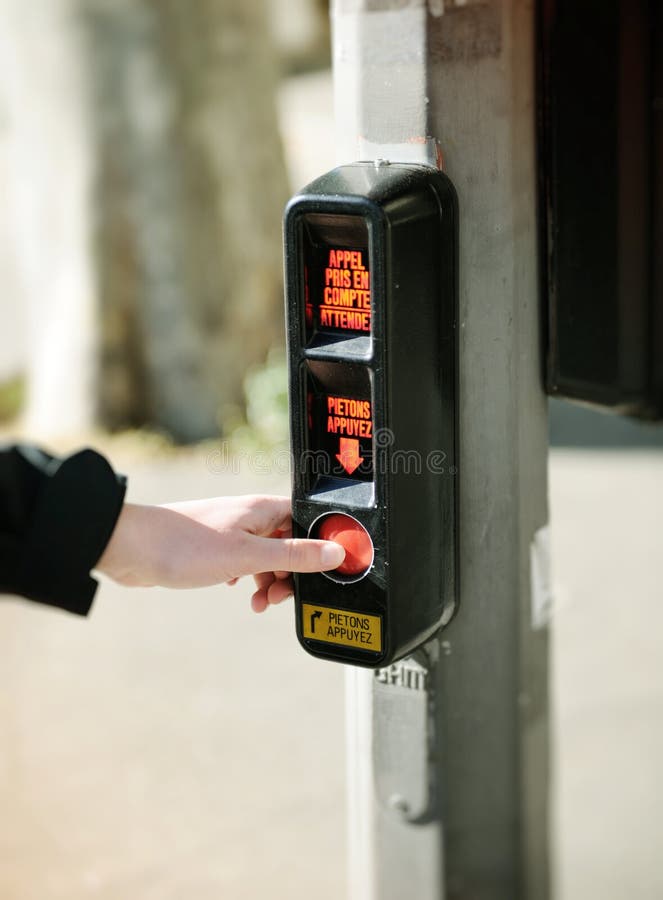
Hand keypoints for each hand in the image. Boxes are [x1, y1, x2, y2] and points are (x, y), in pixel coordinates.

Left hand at [96, 495, 344, 612]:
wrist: (131, 548)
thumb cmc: (185, 545)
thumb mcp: (247, 556)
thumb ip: (293, 555)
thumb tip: (335, 552)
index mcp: (263, 510)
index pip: (307, 521)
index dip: (321, 546)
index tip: (323, 573)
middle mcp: (250, 517)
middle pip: (290, 542)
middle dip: (292, 573)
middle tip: (279, 597)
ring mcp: (232, 531)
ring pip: (267, 556)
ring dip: (269, 582)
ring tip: (259, 604)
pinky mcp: (215, 548)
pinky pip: (245, 563)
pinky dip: (248, 579)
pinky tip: (237, 591)